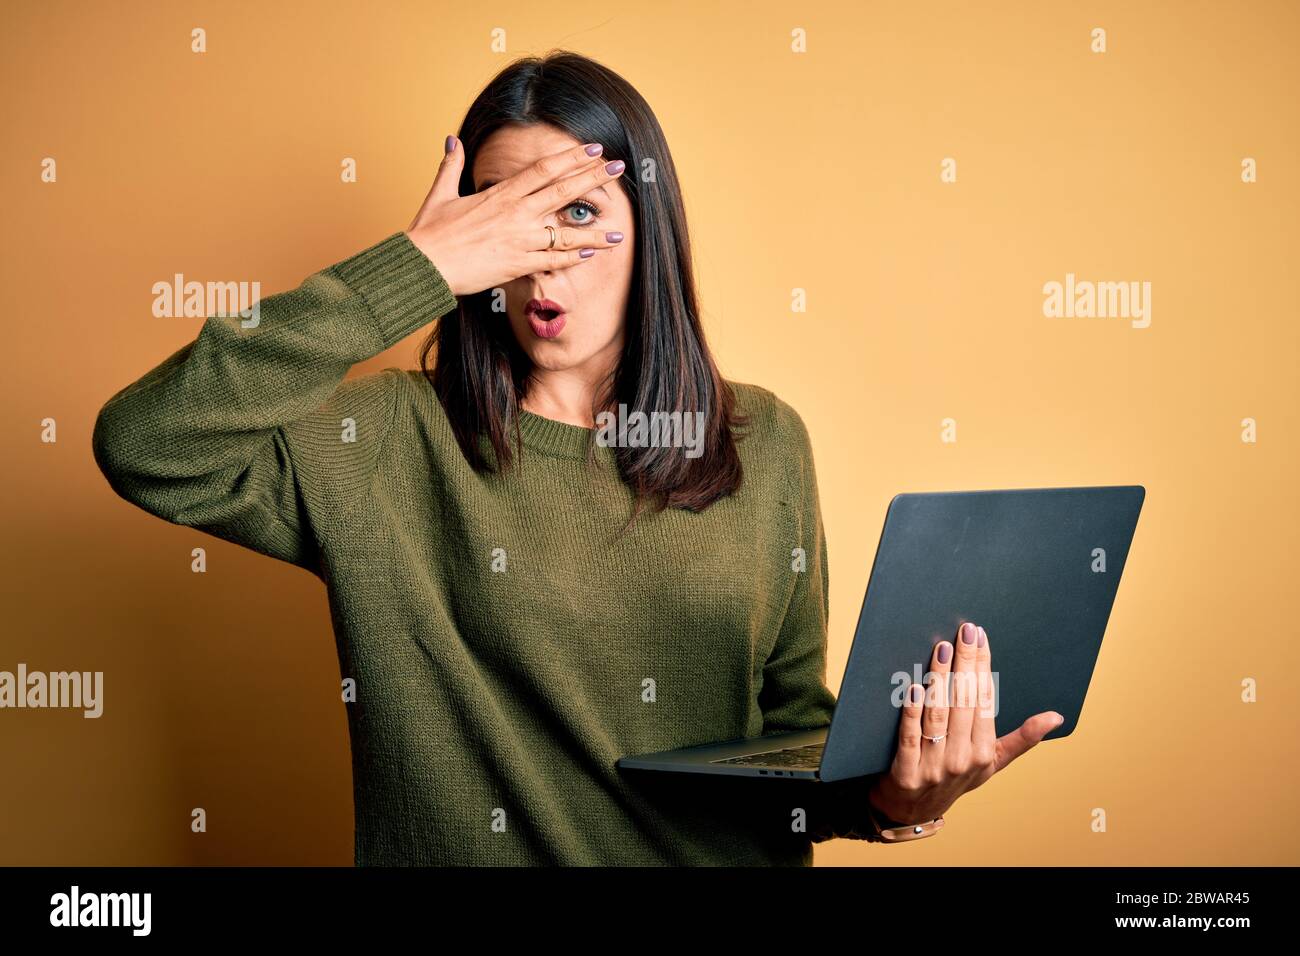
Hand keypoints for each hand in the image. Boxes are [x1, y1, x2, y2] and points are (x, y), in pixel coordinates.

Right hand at [405, 136, 626, 297]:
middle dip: (593, 177)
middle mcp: (515, 213)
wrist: (424, 265)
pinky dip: (572, 258)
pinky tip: (590, 254)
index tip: (594, 148)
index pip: (544, 169)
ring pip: (565, 232)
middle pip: (563, 190)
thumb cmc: (430, 232)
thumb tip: (451, 140)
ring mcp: (519, 240)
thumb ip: (451, 165)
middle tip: (619, 167)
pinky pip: (551, 262)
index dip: (571, 157)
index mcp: (500, 193)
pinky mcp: (517, 265)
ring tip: (618, 232)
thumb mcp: (441, 193)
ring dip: (593, 232)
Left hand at [866, 621, 1064, 826]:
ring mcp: (933, 766)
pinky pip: (909, 736)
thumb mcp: (992, 763)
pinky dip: (911, 711)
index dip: (983, 667)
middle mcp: (962, 759)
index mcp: (984, 752)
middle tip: (964, 631)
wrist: (913, 810)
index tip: (981, 637)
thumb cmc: (956, 778)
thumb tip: (1056, 717)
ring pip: (938, 715)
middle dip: (965, 663)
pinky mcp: (905, 772)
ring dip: (939, 680)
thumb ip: (1022, 740)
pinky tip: (913, 687)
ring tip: (941, 649)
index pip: (985, 701)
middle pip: (964, 702)